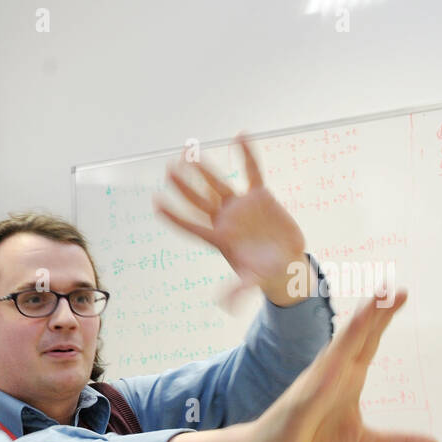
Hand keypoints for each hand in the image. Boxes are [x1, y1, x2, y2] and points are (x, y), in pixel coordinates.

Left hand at [154, 133, 306, 305]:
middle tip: (167, 170)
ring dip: (204, 169)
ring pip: (218, 183)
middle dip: (183, 186)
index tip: (155, 203)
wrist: (285, 263)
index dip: (174, 216)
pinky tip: (240, 135)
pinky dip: (248, 154)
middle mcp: (224, 219)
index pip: (190, 226)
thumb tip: (225, 306)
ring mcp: (240, 206)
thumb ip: (238, 290)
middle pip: (198, 200)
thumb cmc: (264, 274)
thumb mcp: (251, 281)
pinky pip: (252, 171)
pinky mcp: (259, 196)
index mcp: (218, 238)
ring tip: (188, 152)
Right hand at [251, 288, 439, 441]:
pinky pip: (323, 372)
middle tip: (395, 286)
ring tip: (375, 300)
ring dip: (359, 323)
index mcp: (348, 377)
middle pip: (358, 335)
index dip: (383, 318)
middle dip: (376, 310)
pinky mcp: (305, 397)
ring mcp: (317, 380)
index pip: (369, 341)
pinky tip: (348, 341)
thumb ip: (398, 441)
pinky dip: (336, 355)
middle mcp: (333, 371)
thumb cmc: (311, 439)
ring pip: (341, 345)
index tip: (401, 293)